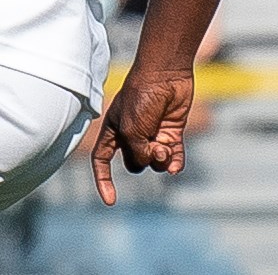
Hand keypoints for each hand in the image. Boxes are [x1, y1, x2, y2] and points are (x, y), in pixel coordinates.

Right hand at [91, 66, 193, 204]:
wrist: (165, 76)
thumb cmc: (141, 98)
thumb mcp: (131, 130)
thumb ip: (137, 152)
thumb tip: (154, 162)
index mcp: (112, 131)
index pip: (102, 160)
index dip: (103, 180)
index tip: (110, 201)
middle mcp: (131, 134)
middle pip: (135, 162)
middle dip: (143, 160)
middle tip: (151, 146)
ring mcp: (153, 134)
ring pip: (156, 162)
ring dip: (161, 160)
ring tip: (165, 146)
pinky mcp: (172, 132)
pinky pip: (174, 157)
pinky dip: (175, 163)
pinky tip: (176, 164)